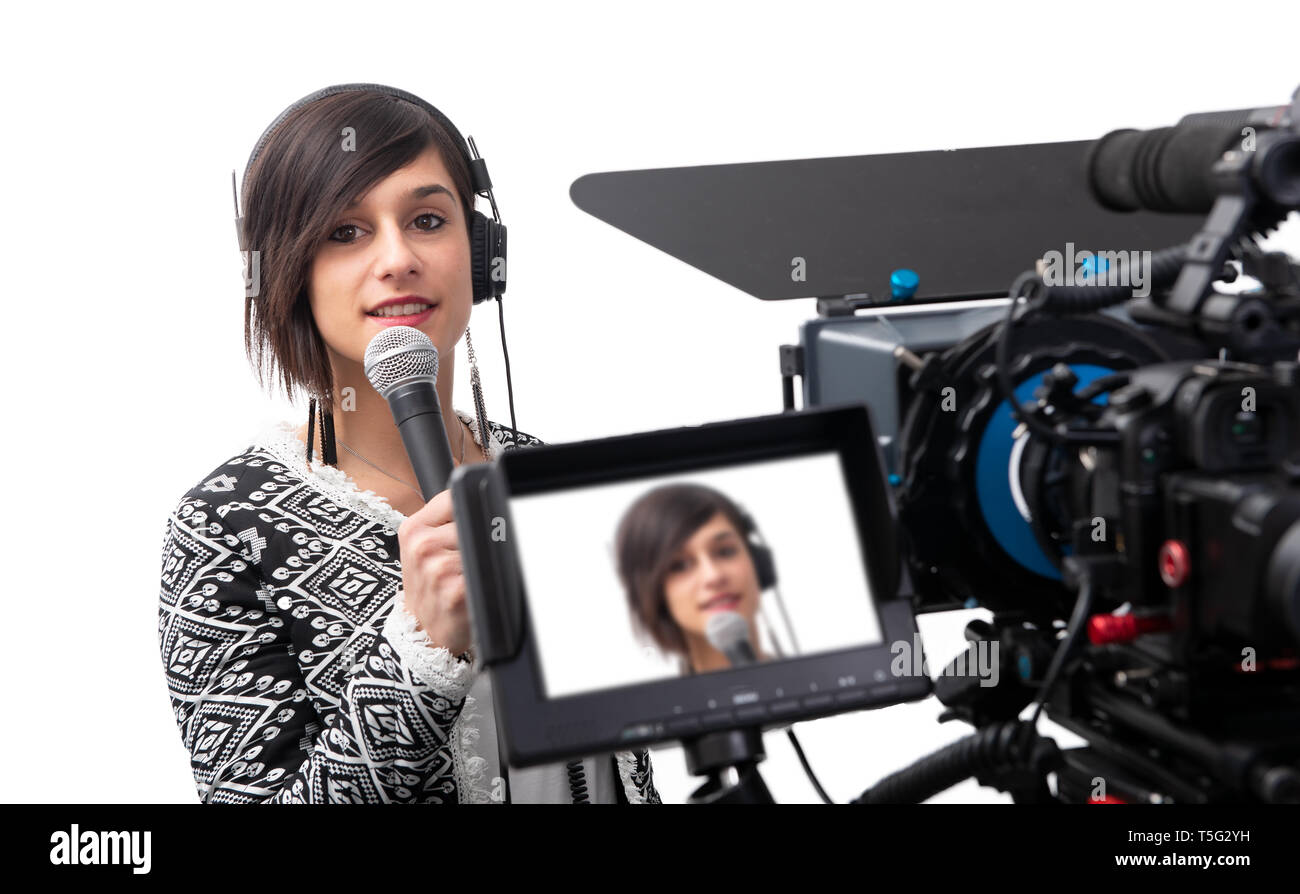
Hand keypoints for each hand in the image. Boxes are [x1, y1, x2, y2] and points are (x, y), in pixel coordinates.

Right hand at [398, 490, 471, 657]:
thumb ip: (446, 522)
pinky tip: (472, 593)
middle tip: (468, 563)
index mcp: (413, 529)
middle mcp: (421, 545)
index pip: (454, 498)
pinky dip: (487, 583)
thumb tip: (487, 504)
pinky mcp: (455, 590)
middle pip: (474, 521)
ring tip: (469, 579)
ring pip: (482, 547)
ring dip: (484, 564)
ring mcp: (437, 568)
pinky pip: (486, 574)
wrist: (422, 634)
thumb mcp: (424, 550)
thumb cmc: (429, 589)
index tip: (473, 529)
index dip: (471, 512)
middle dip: (480, 540)